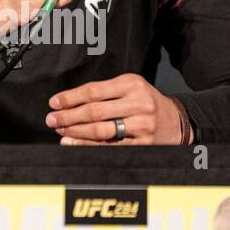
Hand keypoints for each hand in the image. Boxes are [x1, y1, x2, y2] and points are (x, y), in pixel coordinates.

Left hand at [46, 74, 184, 144]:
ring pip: (100, 129)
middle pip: (94, 111)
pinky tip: (74, 143)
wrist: (177, 121)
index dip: (71, 97)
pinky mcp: (143, 143)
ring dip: (76, 132)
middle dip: (68, 116)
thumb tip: (69, 103)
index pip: (94, 90)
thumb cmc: (146, 102)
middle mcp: (138, 102)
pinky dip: (88, 145)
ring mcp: (141, 124)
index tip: (54, 102)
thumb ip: (104, 92)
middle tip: (52, 119)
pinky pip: (110, 146)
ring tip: (60, 131)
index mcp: (132, 84)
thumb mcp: (130, 88)